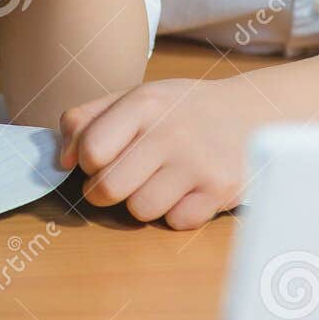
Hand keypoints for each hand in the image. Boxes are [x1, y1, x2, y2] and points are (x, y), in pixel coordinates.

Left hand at [59, 76, 249, 227]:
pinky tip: (190, 190)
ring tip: (162, 180)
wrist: (255, 112)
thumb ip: (89, 119)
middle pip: (108, 189)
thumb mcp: (137, 97)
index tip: (101, 159)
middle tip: (125, 178)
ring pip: (140, 211)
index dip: (88, 163)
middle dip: (107, 191)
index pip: (91, 149)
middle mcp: (171, 131)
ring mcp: (198, 163)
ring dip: (144, 202)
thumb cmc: (183, 110)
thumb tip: (62, 158)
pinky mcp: (221, 191)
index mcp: (145, 103)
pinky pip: (176, 222)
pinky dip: (177, 213)